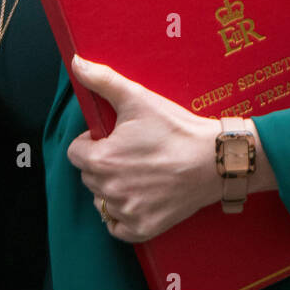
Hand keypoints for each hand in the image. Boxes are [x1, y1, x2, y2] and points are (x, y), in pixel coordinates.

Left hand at [66, 55, 221, 242]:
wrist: (214, 159)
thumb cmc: (175, 128)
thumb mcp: (138, 98)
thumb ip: (102, 80)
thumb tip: (76, 62)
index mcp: (102, 159)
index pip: (75, 153)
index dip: (92, 142)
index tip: (115, 137)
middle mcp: (109, 189)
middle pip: (89, 176)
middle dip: (103, 164)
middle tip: (132, 152)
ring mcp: (127, 211)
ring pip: (102, 201)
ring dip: (113, 189)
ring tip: (140, 173)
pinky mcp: (143, 228)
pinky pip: (117, 226)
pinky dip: (124, 215)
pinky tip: (141, 196)